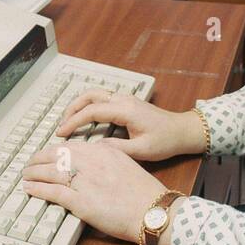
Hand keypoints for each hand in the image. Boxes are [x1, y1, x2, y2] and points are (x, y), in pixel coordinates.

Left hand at [21, 139, 167, 244]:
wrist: (152, 211)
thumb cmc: (144, 192)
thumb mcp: (126, 164)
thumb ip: (107, 158)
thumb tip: (92, 158)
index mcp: (103, 151)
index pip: (70, 146)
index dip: (53, 150)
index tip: (46, 154)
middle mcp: (91, 162)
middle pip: (56, 156)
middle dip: (39, 159)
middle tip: (30, 163)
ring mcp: (85, 181)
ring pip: (50, 172)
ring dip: (34, 173)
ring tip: (26, 175)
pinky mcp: (81, 202)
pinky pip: (53, 192)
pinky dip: (38, 189)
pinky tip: (30, 188)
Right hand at [53, 90, 203, 161]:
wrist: (183, 131)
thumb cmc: (166, 141)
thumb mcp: (142, 150)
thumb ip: (117, 149)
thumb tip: (95, 149)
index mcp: (125, 110)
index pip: (92, 111)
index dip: (74, 122)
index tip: (62, 133)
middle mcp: (123, 100)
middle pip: (89, 95)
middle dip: (72, 109)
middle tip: (61, 126)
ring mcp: (125, 99)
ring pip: (95, 94)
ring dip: (79, 105)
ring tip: (68, 121)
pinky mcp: (127, 102)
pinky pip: (102, 98)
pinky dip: (89, 105)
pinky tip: (84, 118)